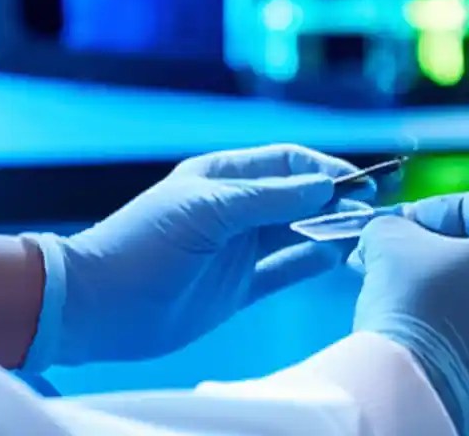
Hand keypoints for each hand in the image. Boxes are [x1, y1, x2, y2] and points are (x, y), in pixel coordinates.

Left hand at [23, 145, 370, 369]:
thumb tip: (324, 186)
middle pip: (298, 196)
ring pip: (297, 232)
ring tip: (362, 232)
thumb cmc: (144, 244)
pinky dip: (312, 262)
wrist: (98, 306)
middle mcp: (235, 208)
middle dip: (335, 199)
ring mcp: (238, 248)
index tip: (357, 182)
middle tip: (371, 209)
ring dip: (328, 230)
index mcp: (223, 176)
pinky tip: (337, 257)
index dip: (324, 168)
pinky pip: (286, 270)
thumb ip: (268, 198)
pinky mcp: (240, 286)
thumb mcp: (207, 210)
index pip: (286, 163)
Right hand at [350, 189, 468, 435]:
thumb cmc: (420, 310)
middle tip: (415, 256)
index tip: (411, 222)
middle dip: (459, 248)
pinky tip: (444, 337)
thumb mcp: (394, 246)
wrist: (423, 399)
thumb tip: (392, 233)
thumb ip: (396, 227)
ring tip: (425, 298)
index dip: (447, 206)